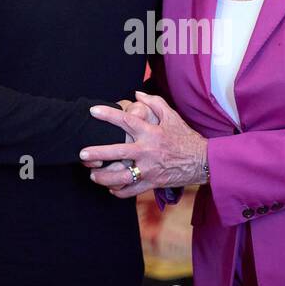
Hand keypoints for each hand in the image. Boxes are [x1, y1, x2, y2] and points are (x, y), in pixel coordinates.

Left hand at [80, 91, 207, 197]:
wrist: (202, 162)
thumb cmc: (185, 138)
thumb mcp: (172, 117)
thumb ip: (154, 103)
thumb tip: (136, 93)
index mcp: (151, 133)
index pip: (127, 121)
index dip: (109, 115)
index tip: (93, 111)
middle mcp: (148, 151)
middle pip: (118, 152)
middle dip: (98, 153)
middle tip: (82, 154)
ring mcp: (150, 169)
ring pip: (122, 177)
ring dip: (104, 177)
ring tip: (93, 175)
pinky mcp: (152, 183)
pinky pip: (132, 191)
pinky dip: (119, 191)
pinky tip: (111, 187)